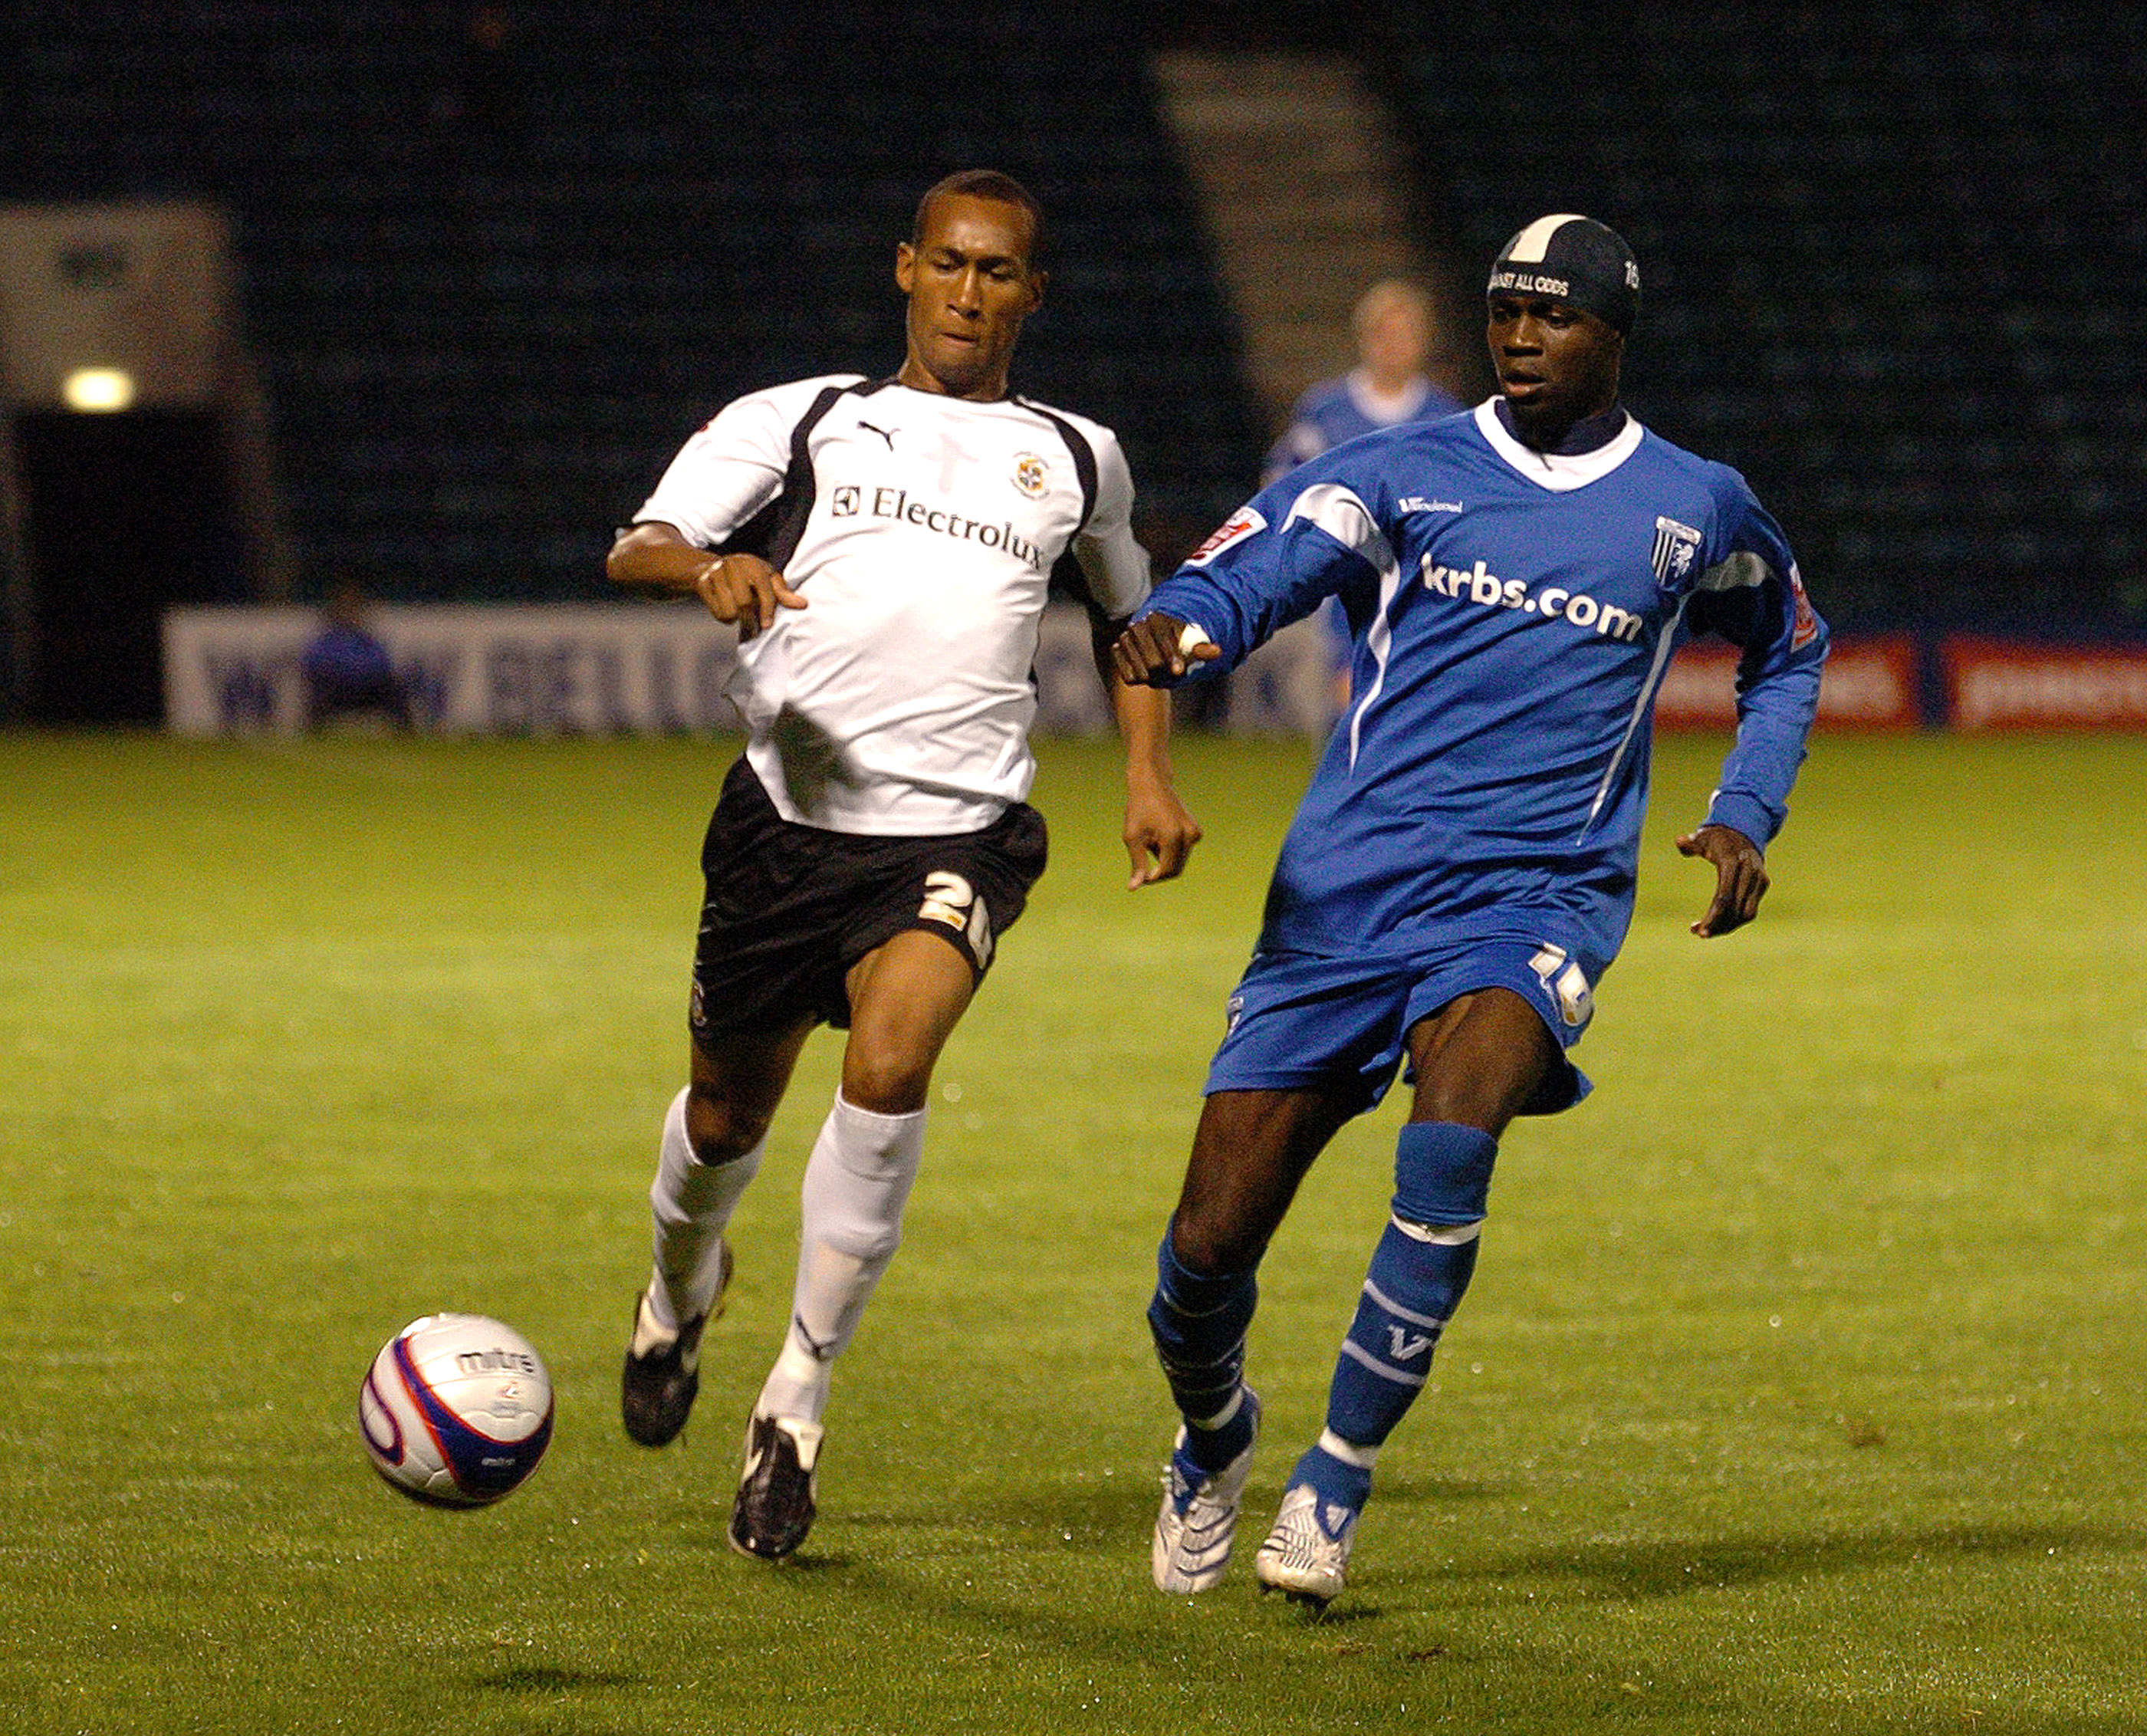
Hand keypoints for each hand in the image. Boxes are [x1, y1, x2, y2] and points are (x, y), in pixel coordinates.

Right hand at [692, 553, 806, 639]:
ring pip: (729, 611)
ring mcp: (716, 573)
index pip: (764, 590)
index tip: (767, 625)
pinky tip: (726, 610)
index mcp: (753, 564)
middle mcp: (734, 565)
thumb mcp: (766, 579)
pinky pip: (716, 612)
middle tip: (754, 630)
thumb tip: (803, 604)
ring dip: (736, 620)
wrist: (711, 567)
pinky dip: (723, 617)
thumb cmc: (747, 576)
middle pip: (744, 603)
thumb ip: (783, 593)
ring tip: (739, 617)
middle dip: (750, 621)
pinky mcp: (702, 583)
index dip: (767, 610)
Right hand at [1111, 612, 1220, 686]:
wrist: (1154, 638)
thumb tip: (1217, 652)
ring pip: (1140, 672)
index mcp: (1156, 619)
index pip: (1164, 640)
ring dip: (1153, 678)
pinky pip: (1128, 677)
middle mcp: (1137, 626)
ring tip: (1160, 672)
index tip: (1178, 672)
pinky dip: (1138, 679)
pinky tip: (1145, 673)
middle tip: (1171, 674)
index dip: (1172, 657)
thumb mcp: (1190, 642)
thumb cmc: (1177, 641)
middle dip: (1165, 671)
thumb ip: (1201, 649)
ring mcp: (1125, 639)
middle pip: (1153, 661)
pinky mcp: (1117, 652)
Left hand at [1124, 777, 1202, 888]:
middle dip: (1159, 870)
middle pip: (1175, 869)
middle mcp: (1189, 835)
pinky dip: (1169, 851)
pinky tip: (1158, 835)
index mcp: (1174, 836)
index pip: (1167, 871)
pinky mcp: (1196, 832)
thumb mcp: (1132, 836)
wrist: (1152, 784)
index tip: (1139, 873)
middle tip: (1141, 859)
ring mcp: (1195, 833)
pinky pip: (1182, 852)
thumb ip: (1136, 863)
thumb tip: (1134, 887)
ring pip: (1179, 862)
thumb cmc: (1139, 809)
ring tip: (1149, 840)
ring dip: (1163, 859)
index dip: (1152, 878)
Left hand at [1676, 824, 1768, 936]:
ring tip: (1706, 931)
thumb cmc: (1717, 837)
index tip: (1698, 930)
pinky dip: (1735, 920)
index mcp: (1733, 861)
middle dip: (1717, 925)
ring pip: (1747, 914)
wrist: (1743, 831)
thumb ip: (1690, 843)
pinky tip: (1718, 923)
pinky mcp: (1763, 884)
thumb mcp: (1702, 837)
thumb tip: (1679, 841)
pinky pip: (1750, 910)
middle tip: (1699, 933)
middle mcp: (1750, 871)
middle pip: (1735, 910)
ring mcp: (1759, 878)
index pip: (1724, 896)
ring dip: (1727, 927)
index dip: (1712, 916)